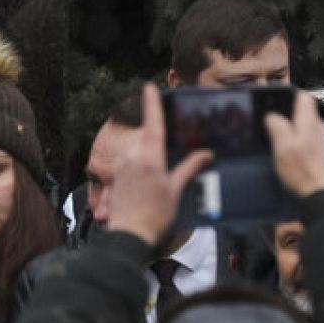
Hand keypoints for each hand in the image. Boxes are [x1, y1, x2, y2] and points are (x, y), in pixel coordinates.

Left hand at [109, 83, 211, 246]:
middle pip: (147, 139)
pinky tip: (147, 187)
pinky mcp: (116, 176)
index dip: (151, 103)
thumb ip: (189, 168)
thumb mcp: (176, 191)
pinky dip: (139, 168)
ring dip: (149, 159)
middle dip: (157, 144)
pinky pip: (131, 164)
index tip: (148, 87)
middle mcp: (133, 157)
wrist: (128, 235)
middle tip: (167, 162)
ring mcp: (122, 166)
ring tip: (158, 182)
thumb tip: (206, 153)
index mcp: (150, 157)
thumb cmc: (155, 215)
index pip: (152, 123)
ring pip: (139, 153)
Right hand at [264, 92, 323, 197]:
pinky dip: (297, 143)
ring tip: (278, 143)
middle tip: (271, 127)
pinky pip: (307, 139)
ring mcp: (322, 140)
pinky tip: (289, 155)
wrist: (321, 194)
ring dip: (291, 131)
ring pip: (304, 126)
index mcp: (310, 122)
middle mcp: (319, 128)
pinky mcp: (321, 153)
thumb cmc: (303, 172)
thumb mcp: (283, 146)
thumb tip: (271, 115)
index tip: (275, 103)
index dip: (288, 96)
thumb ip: (277, 126)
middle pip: (302, 112)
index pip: (303, 97)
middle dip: (286, 116)